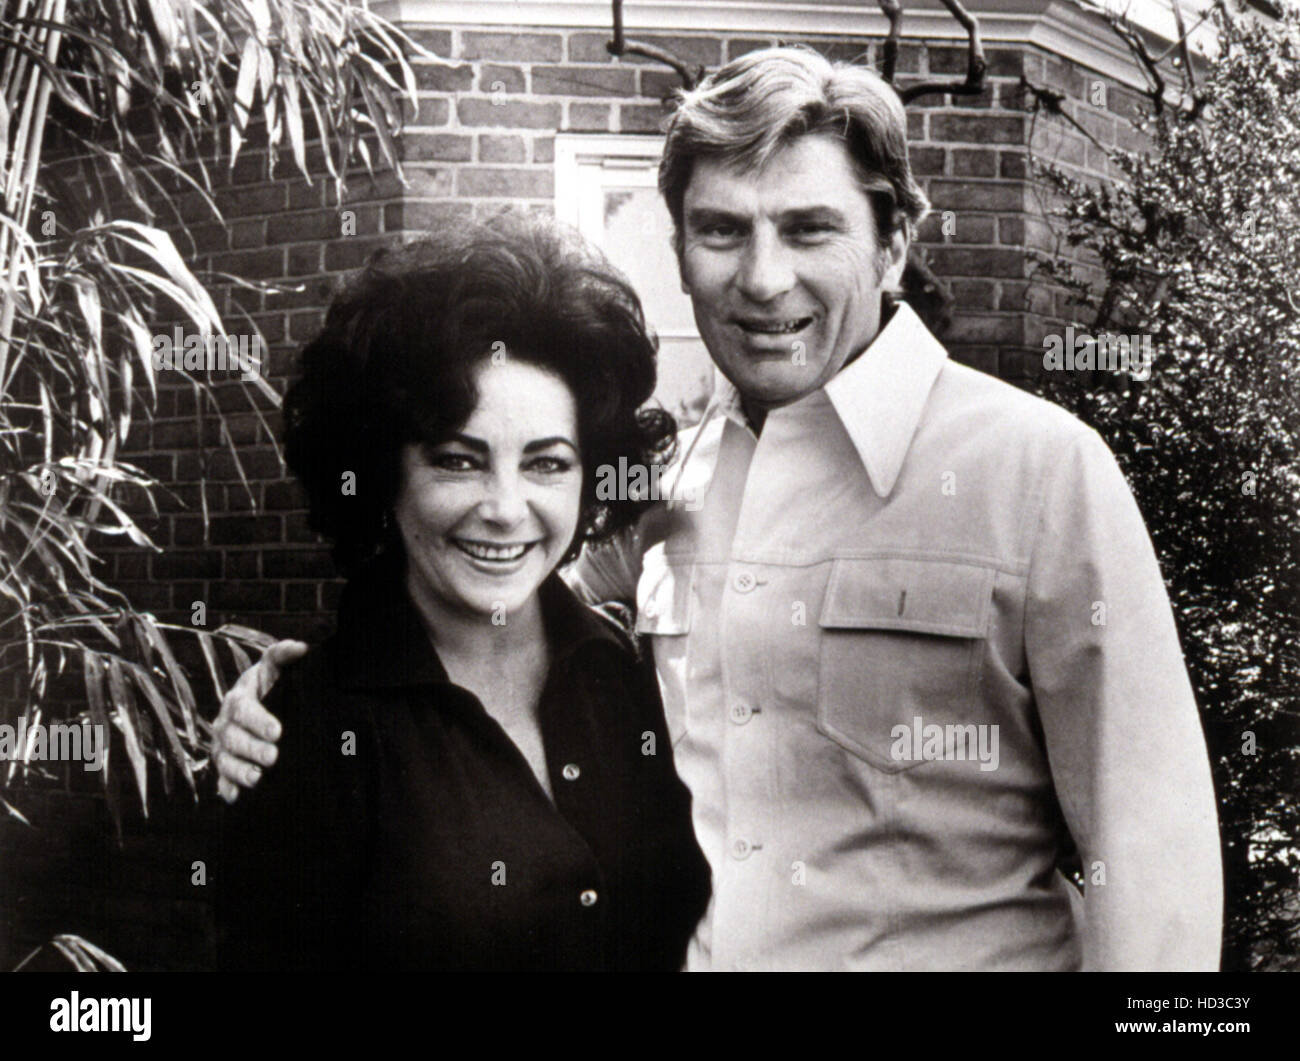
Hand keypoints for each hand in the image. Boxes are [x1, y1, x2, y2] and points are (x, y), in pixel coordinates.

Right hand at [213, 640, 306, 802]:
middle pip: (233, 737)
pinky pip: (221, 778)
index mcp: (239, 698)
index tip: (278, 731)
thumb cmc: (270, 683)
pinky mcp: (225, 763)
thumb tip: (302, 647)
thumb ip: (283, 655)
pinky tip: (234, 797)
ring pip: (225, 759)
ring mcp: (223, 745)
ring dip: (239, 770)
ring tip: (257, 779)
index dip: (258, 720)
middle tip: (273, 757)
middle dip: (252, 748)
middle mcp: (225, 722)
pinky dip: (226, 787)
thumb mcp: (274, 667)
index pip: (244, 709)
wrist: (259, 701)